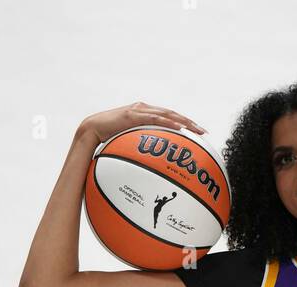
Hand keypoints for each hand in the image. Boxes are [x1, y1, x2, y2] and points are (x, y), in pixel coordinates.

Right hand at [77, 100, 204, 146]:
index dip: (184, 124)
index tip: (197, 134)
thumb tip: (150, 166)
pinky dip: (169, 123)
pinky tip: (180, 128)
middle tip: (204, 132)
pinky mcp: (133, 114)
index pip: (168, 118)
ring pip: (167, 114)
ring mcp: (139, 110)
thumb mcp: (128, 143)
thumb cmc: (108, 138)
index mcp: (144, 114)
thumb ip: (139, 148)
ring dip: (184, 122)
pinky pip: (155, 119)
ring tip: (197, 130)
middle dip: (189, 123)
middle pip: (172, 114)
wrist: (91, 130)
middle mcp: (144, 109)